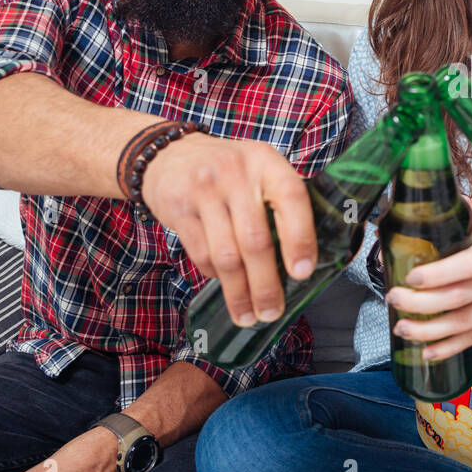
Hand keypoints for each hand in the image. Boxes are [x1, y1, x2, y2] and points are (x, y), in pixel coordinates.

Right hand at [140, 133, 315, 325]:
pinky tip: (226, 284)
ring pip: (227, 256)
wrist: (168, 155)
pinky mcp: (179, 210)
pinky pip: (202, 255)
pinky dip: (216, 276)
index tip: (302, 273)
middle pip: (255, 239)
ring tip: (249, 315)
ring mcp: (204, 191)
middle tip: (272, 312)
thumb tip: (302, 259)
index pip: (291, 198)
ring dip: (240, 293)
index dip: (300, 238)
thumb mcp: (258, 170)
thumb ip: (279, 202)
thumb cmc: (228, 171)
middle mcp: (235, 173)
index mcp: (266, 162)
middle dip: (266, 284)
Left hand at [385, 222, 471, 361]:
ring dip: (429, 330)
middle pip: (461, 296)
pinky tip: (427, 351)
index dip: (437, 274)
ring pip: (465, 322)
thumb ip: (437, 228)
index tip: (409, 279)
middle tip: (394, 300)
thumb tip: (385, 243)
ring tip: (402, 328)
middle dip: (421, 303)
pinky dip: (448, 347)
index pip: (469, 263)